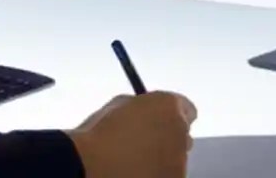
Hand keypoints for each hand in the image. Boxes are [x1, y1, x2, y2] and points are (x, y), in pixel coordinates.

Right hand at [67, 92, 196, 177]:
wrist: (89, 167)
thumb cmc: (97, 136)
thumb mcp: (117, 105)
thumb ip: (139, 107)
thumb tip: (140, 113)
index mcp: (169, 107)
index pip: (186, 108)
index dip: (169, 115)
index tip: (157, 120)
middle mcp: (180, 135)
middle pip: (182, 135)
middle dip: (166, 138)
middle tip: (142, 144)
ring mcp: (179, 164)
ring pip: (175, 160)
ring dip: (160, 160)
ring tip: (132, 163)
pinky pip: (166, 175)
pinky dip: (155, 174)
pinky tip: (132, 172)